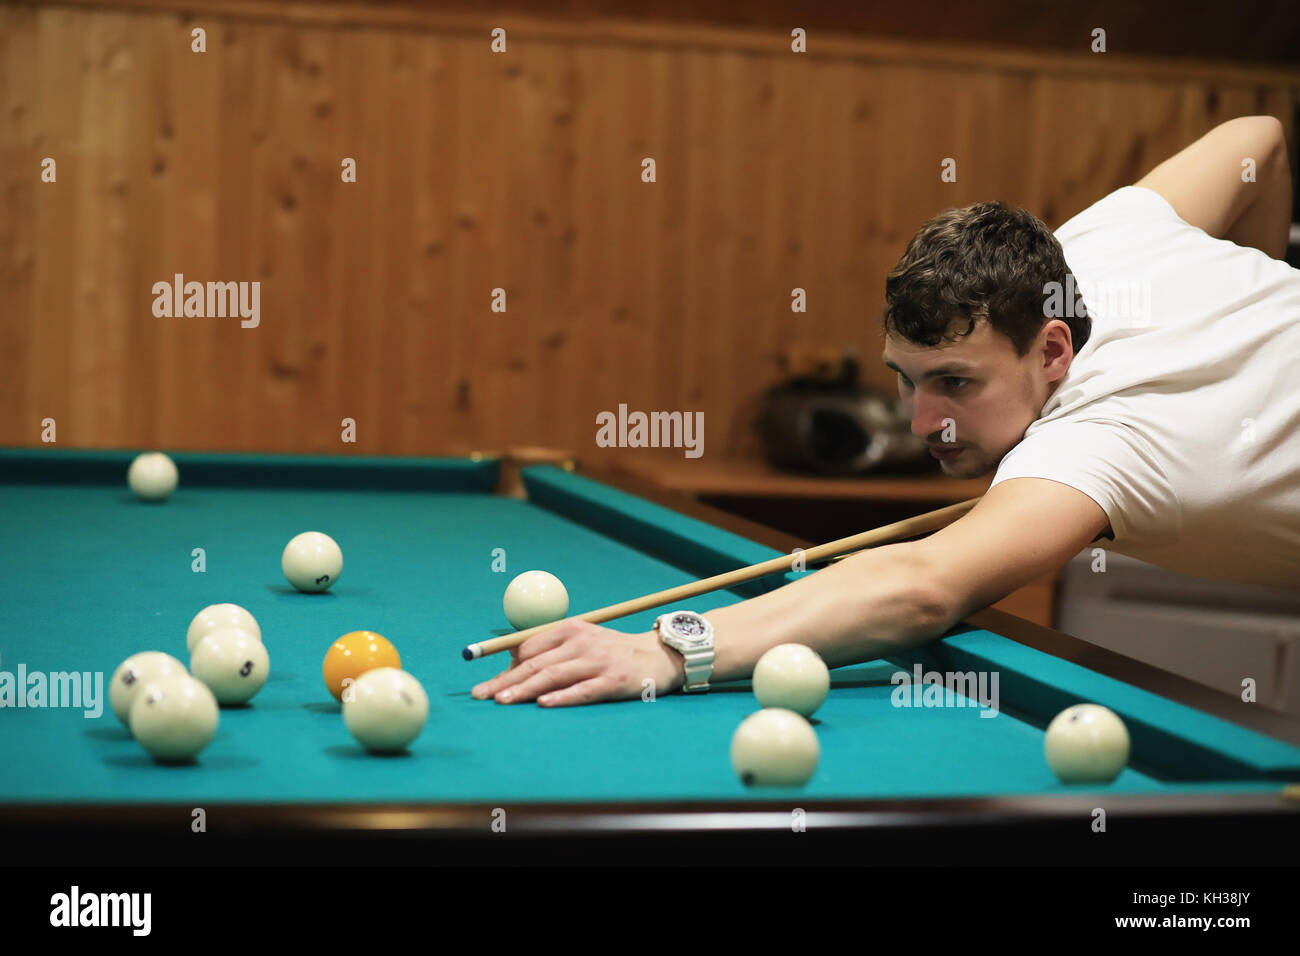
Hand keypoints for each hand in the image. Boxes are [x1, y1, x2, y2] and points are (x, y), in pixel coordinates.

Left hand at [470, 621, 683, 706]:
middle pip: (536, 663)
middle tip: (481, 695)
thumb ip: (550, 649)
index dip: (505, 667)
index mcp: (569, 629)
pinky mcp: (613, 680)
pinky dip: (562, 697)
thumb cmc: (611, 652)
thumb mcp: (581, 641)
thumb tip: (511, 661)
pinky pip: (582, 690)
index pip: (529, 647)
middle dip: (505, 680)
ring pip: (553, 676)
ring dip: (524, 690)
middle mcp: (581, 641)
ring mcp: (597, 661)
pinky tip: (543, 704)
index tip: (487, 684)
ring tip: (502, 702)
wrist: (657, 656)